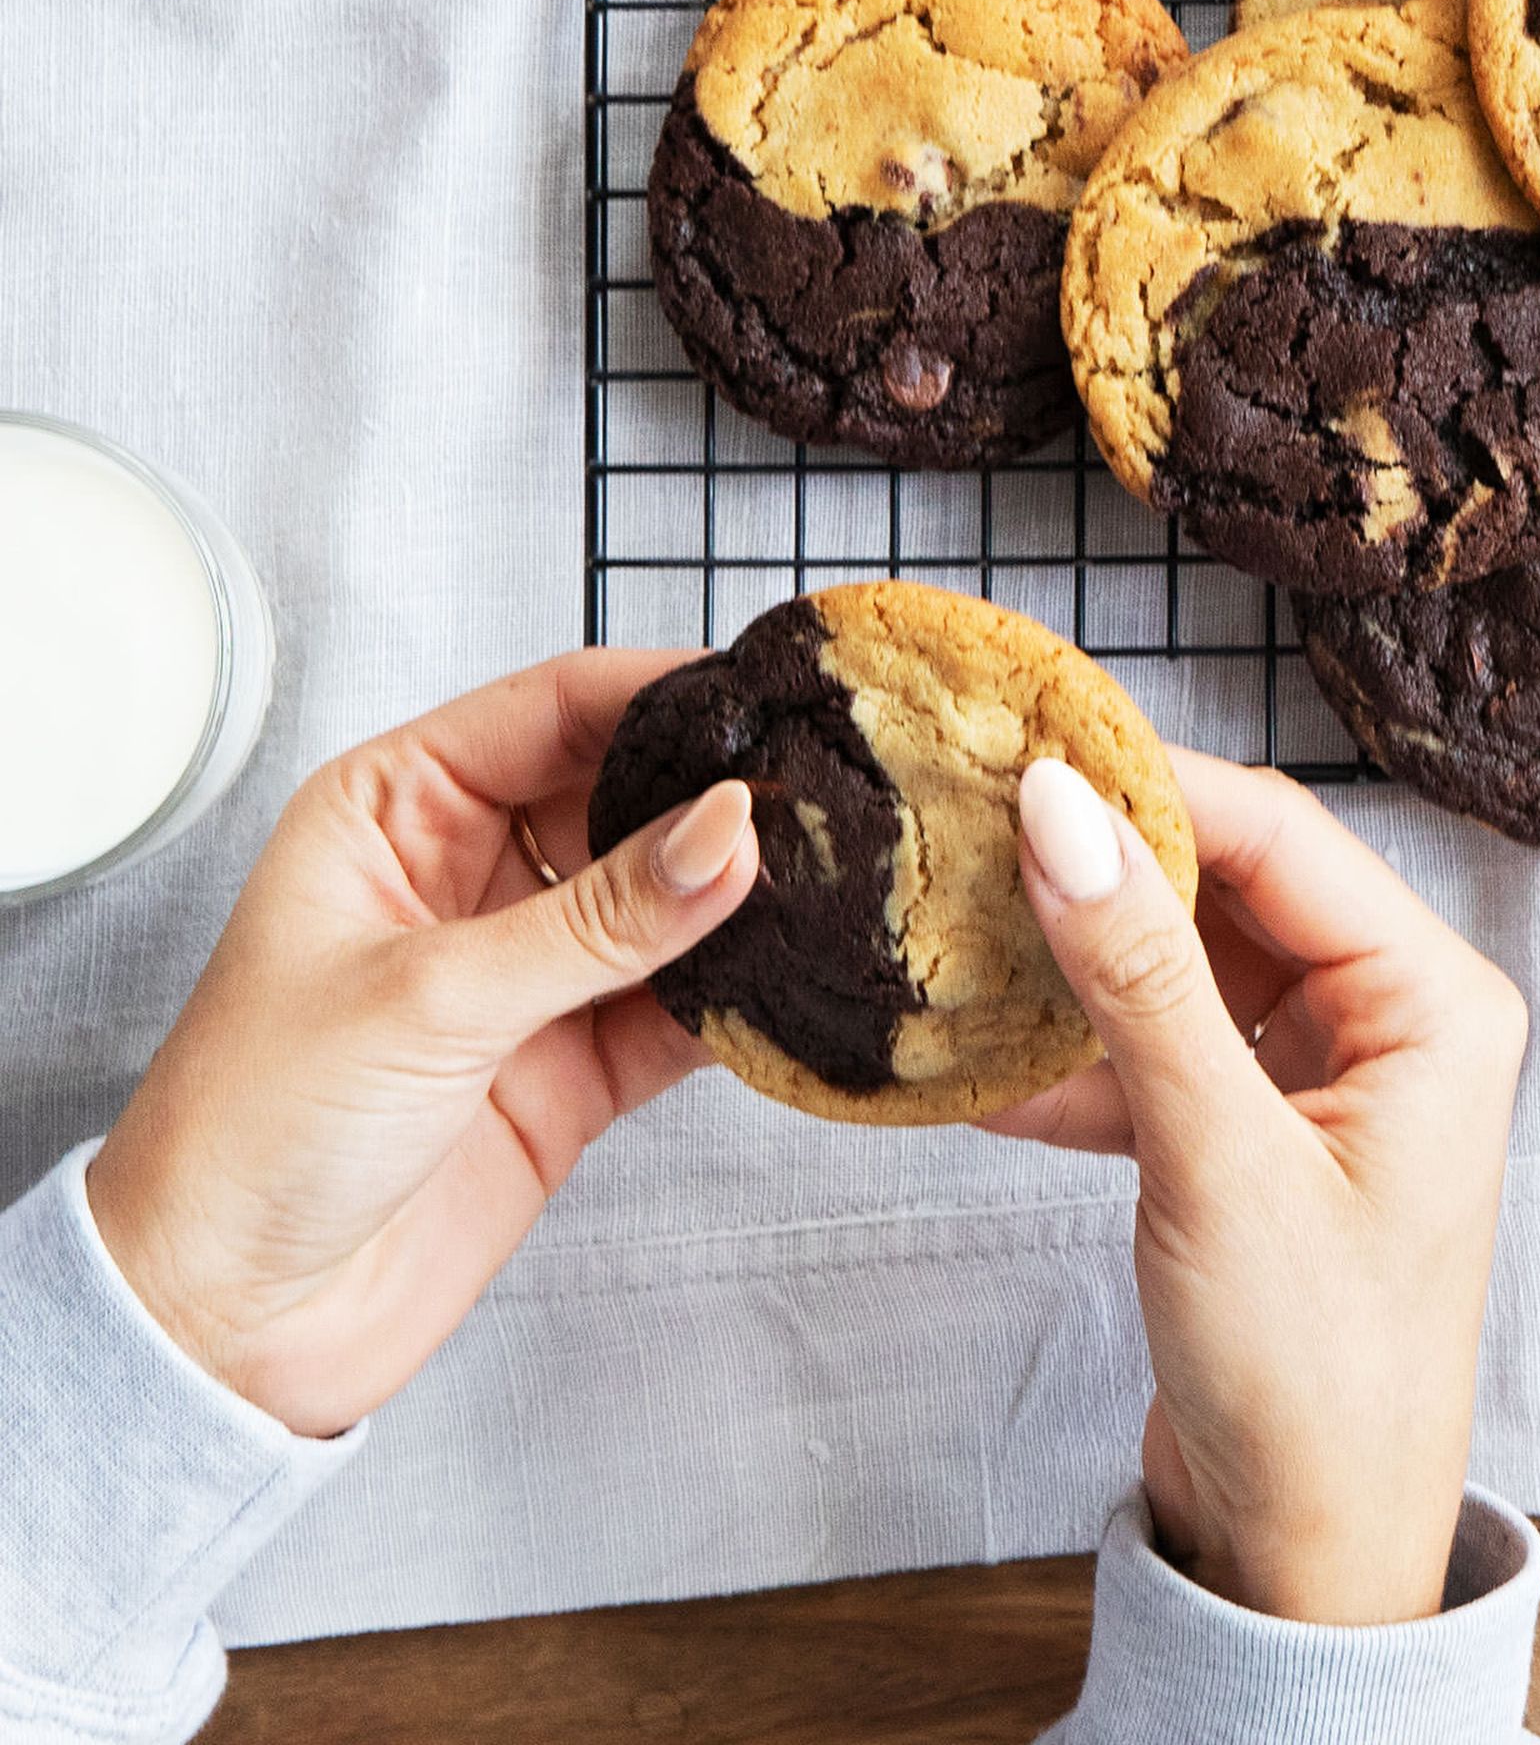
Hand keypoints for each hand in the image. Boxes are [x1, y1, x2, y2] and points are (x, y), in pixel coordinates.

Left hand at [87, 653, 758, 1439]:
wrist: (226, 1330)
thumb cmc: (245, 1137)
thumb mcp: (428, 998)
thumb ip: (595, 919)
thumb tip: (724, 829)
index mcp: (390, 812)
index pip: (547, 709)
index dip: (655, 693)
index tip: (758, 696)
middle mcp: (461, 878)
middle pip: (618, 796)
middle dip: (712, 795)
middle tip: (815, 792)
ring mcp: (521, 976)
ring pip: (658, 903)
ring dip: (733, 899)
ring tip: (828, 880)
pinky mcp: (568, 1069)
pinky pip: (675, 1010)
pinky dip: (734, 1000)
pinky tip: (788, 983)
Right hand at [993, 749, 1526, 1628]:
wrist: (1309, 1562)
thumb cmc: (1318, 1382)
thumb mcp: (1219, 1161)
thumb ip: (1139, 976)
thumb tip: (1064, 814)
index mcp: (1432, 1003)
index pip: (1279, 834)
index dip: (1147, 784)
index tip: (1026, 753)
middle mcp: (1387, 1021)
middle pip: (1227, 885)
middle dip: (1101, 863)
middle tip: (974, 820)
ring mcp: (1317, 1078)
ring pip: (1178, 962)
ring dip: (1074, 959)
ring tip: (960, 923)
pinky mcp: (1251, 1134)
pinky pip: (1154, 1048)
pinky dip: (1071, 1056)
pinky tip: (978, 1060)